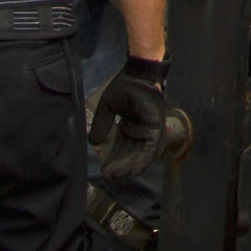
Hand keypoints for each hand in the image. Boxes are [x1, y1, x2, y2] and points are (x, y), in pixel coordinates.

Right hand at [87, 57, 180, 196]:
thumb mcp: (107, 108)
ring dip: (127, 167)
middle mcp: (140, 130)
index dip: (112, 159)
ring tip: (115, 176)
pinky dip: (140, 161)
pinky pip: (149, 150)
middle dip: (118, 166)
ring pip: (139, 154)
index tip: (103, 170)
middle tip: (107, 177)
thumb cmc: (125, 85)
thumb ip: (102, 125)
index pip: (120, 146)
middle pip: (129, 153)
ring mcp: (149, 130)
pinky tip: (130, 171)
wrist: (139, 73)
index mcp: (129, 124)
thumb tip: (94, 144)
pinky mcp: (156, 129)